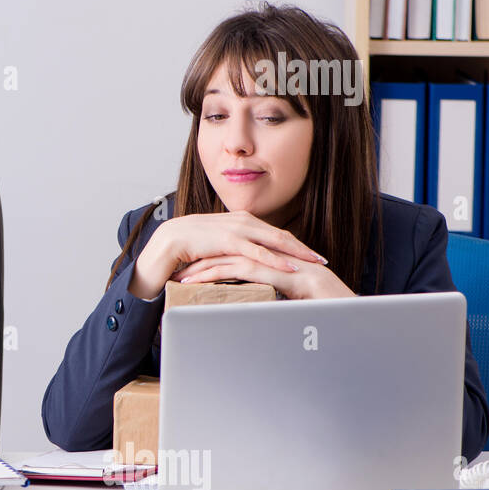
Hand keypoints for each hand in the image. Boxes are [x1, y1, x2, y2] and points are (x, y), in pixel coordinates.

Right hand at [128, 211, 326, 300]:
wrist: (166, 242)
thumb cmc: (189, 246)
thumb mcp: (217, 245)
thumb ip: (233, 249)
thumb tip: (245, 261)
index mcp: (241, 221)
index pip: (274, 233)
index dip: (295, 244)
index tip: (311, 256)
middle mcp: (243, 221)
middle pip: (281, 235)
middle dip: (304, 249)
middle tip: (322, 260)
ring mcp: (236, 229)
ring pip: (275, 241)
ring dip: (297, 253)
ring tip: (315, 265)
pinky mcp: (228, 240)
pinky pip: (257, 252)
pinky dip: (276, 259)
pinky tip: (291, 268)